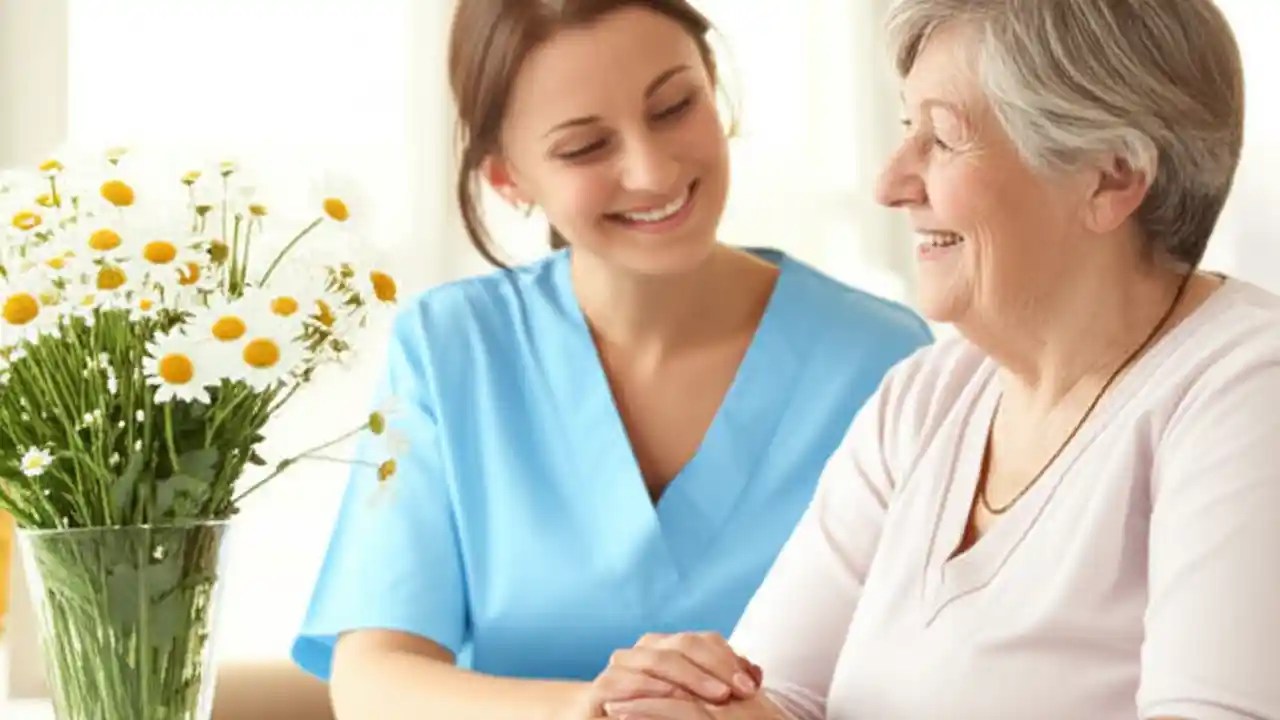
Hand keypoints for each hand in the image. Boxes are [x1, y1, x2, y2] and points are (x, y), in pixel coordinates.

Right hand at [580, 632, 761, 717]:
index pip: (703, 640)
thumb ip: (721, 680)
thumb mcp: (693, 695)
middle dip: (713, 668)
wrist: (601, 718)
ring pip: (658, 662)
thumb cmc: (656, 709)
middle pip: (682, 646)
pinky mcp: (602, 687)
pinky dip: (650, 691)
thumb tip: (756, 672)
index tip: (753, 684)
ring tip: (715, 698)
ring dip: (689, 680)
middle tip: (736, 692)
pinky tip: (672, 702)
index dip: (729, 659)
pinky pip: (626, 683)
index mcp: (668, 645)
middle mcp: (644, 649)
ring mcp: (621, 665)